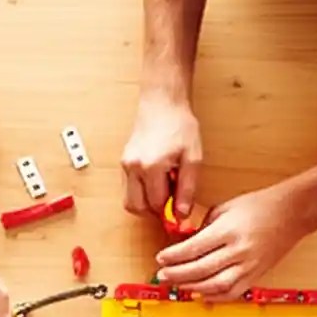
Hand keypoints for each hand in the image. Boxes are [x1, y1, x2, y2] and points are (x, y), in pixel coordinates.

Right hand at [121, 94, 201, 218]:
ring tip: (164, 190)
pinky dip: (141, 192)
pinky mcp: (124, 162)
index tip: (180, 214)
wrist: (163, 102)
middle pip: (137, 208)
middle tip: (171, 204)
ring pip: (130, 201)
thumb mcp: (193, 159)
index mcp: (151, 167)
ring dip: (146, 204)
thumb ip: (187, 189)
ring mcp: (125, 165)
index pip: (156, 205)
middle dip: (154, 212)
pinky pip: (129, 188)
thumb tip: (182, 214)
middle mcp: (133, 168)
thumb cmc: (180, 126)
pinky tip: (157, 180)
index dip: (170, 213)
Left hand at [155, 184, 310, 300]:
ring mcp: (249, 266)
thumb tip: (184, 243)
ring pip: (216, 285)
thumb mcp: (225, 208)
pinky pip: (233, 293)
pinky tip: (200, 293)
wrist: (292, 214)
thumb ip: (204, 226)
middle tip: (162, 275)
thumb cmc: (259, 206)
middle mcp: (239, 251)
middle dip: (178, 274)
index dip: (174, 256)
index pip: (194, 248)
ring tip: (177, 284)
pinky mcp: (256, 275)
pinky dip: (214, 296)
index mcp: (229, 230)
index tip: (160, 258)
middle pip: (201, 269)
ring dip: (193, 287)